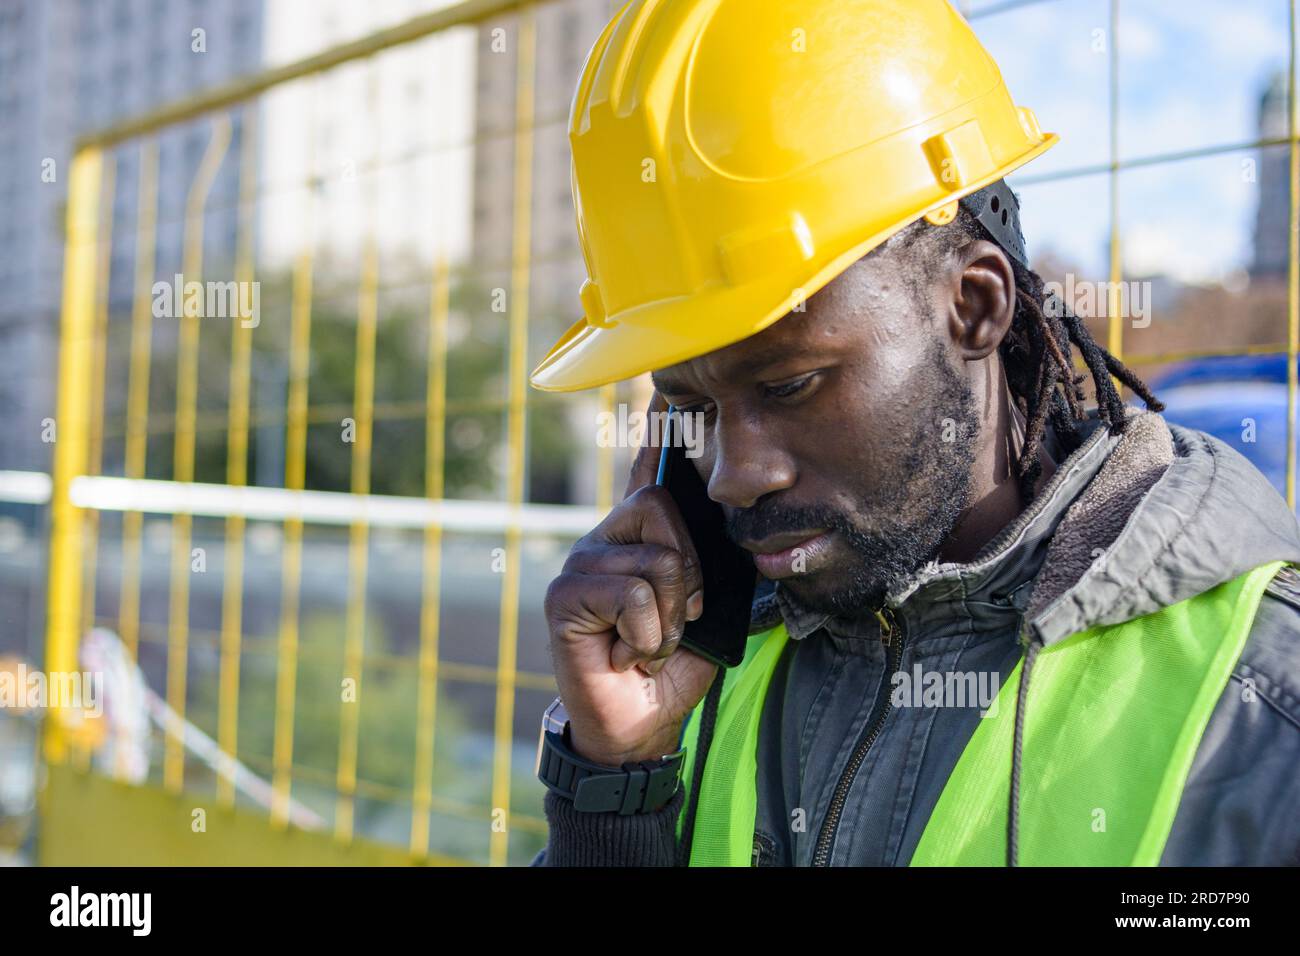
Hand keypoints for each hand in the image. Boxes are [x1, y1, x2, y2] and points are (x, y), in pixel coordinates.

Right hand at [543, 391, 716, 766]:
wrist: (641, 723)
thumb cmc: (675, 662)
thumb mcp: (707, 606)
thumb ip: (709, 564)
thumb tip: (732, 520)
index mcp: (643, 536)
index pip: (649, 472)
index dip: (658, 430)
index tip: (667, 389)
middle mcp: (607, 538)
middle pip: (661, 509)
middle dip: (689, 572)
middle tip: (679, 615)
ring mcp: (582, 564)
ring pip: (654, 560)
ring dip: (669, 615)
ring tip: (652, 641)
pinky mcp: (565, 595)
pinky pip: (630, 593)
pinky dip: (647, 633)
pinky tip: (631, 651)